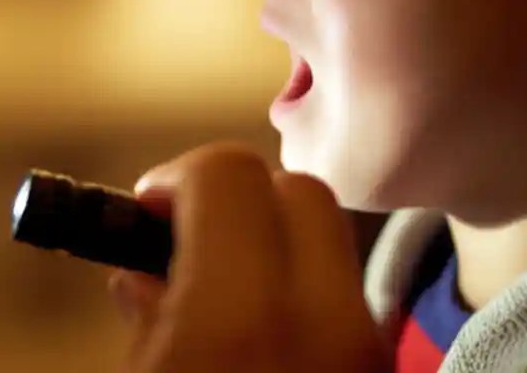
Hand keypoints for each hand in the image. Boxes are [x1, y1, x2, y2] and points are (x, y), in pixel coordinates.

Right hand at [110, 143, 388, 372]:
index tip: (149, 211)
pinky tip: (262, 330)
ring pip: (331, 241)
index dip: (179, 177)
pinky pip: (346, 297)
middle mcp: (322, 320)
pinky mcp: (385, 368)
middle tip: (188, 239)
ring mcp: (367, 347)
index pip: (230, 174)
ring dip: (274, 240)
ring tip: (222, 288)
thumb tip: (141, 277)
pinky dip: (301, 289)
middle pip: (299, 191)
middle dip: (238, 196)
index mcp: (241, 315)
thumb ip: (144, 316)